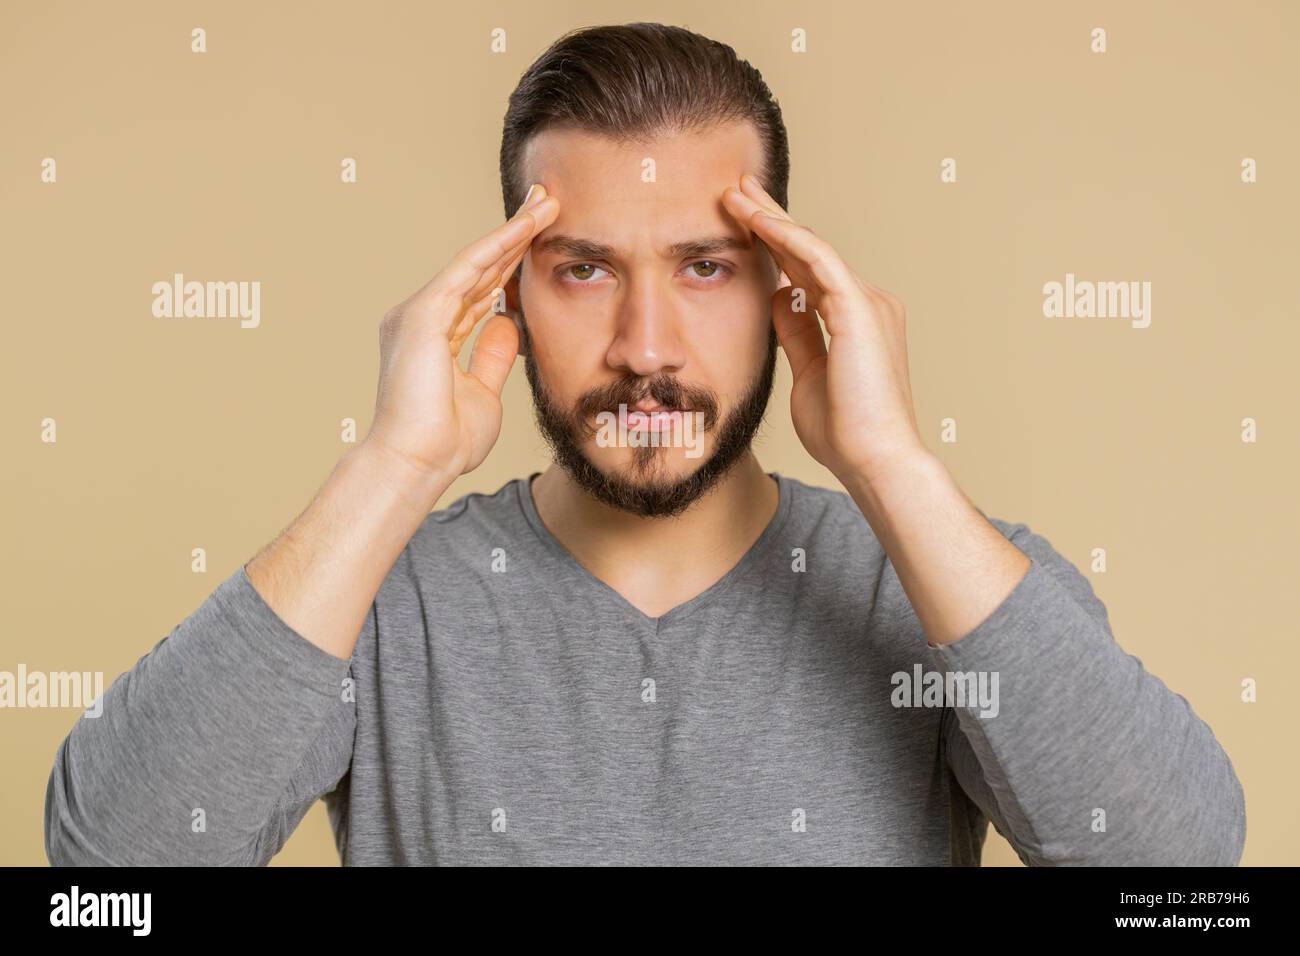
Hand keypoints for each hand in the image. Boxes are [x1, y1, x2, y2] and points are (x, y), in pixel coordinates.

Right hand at [364, 184, 559, 484]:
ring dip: (513, 230)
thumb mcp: (483, 392)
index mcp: (434, 337)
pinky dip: (499, 245)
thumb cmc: (445, 442)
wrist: (416, 464)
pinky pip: (468, 269)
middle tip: (546, 201)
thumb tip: (506, 322)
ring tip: (546, 202)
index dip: (511, 263)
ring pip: (475, 260)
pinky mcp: (422, 314)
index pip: (480, 290)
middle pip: (478, 267)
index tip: (540, 237)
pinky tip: (526, 226)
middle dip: (514, 234)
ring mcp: (419, 313)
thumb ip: (492, 355)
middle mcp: (422, 318)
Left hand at [721, 174, 926, 483]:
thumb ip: (798, 335)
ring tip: (737, 193)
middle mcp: (866, 302)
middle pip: (809, 250)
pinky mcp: (859, 308)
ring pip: (811, 246)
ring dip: (771, 218)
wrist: (874, 460)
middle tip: (738, 188)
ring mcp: (867, 302)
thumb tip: (779, 300)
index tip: (742, 224)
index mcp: (855, 320)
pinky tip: (757, 219)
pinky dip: (786, 236)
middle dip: (772, 218)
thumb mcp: (808, 374)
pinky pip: (817, 259)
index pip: (808, 272)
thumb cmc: (845, 431)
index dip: (775, 246)